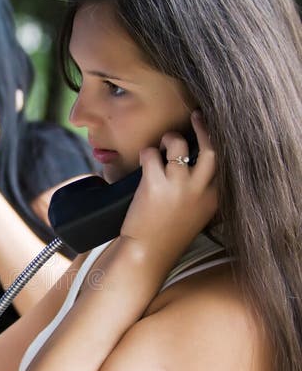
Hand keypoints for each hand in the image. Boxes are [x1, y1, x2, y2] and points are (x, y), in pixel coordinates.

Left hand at [120, 112, 217, 267]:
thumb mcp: (197, 214)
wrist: (147, 254)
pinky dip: (147, 153)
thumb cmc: (169, 235)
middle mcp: (200, 189)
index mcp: (214, 198)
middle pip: (210, 147)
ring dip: (168, 139)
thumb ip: (202, 192)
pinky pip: (151, 154)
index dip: (218, 142)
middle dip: (203, 127)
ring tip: (161, 147)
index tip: (213, 130)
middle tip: (196, 116)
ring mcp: (178, 185)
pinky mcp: (154, 184)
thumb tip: (194, 163)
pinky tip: (145, 160)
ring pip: (177, 144)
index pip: (224, 162)